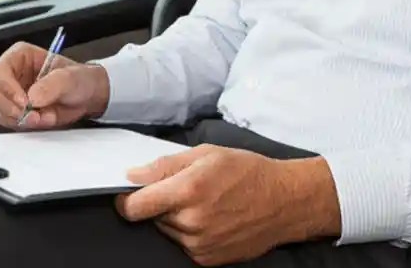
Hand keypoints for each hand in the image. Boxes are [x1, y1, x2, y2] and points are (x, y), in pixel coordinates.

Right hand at [0, 42, 109, 128]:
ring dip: (22, 119)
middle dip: (14, 109)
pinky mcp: (18, 111)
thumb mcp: (70, 78)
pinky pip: (12, 123)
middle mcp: (13, 75)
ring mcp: (13, 95)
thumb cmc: (79, 79)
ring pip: (1, 111)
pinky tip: (44, 119)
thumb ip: (52, 85)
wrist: (88, 97)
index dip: (7, 87)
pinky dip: (27, 125)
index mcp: (20, 56)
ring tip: (46, 116)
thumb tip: (32, 97)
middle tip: (34, 115)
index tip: (24, 101)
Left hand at [115, 145, 340, 265]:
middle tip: (185, 189)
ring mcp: (199, 244)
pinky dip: (189, 233)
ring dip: (175, 218)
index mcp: (188, 190)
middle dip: (160, 203)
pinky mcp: (207, 259)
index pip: (134, 206)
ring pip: (167, 231)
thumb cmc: (247, 171)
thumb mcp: (207, 154)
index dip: (126, 199)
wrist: (284, 201)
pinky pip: (183, 245)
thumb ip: (164, 165)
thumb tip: (132, 176)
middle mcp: (191, 221)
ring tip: (203, 203)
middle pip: (151, 217)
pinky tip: (210, 218)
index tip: (130, 193)